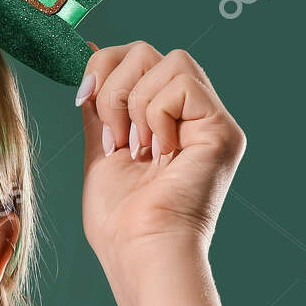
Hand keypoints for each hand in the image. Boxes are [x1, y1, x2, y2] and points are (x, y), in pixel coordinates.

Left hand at [75, 41, 244, 305]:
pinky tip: (157, 152)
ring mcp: (210, 121)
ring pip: (168, 59)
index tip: (83, 100)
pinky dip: (155, 114)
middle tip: (113, 137)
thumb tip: (90, 56)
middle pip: (149, 50)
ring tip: (135, 149)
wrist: (141, 254)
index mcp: (166, 121)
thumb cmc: (120, 223)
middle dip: (114, 86)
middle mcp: (193, 117)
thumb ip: (102, 107)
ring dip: (133, 103)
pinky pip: (181, 82)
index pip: (138, 58)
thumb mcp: (101, 152)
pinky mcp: (221, 129)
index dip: (104, 67)